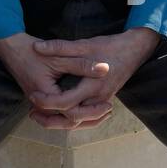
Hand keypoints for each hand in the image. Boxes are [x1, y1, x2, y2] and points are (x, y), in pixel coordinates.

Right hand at [0, 30, 111, 128]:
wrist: (10, 48)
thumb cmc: (32, 50)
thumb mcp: (60, 56)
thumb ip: (82, 65)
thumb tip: (105, 69)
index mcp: (46, 94)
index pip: (72, 111)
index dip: (92, 110)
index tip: (109, 104)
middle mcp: (41, 104)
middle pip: (68, 122)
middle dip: (90, 119)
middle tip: (109, 110)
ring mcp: (39, 103)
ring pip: (62, 121)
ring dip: (82, 119)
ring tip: (102, 113)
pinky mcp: (40, 99)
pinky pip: (57, 114)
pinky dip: (72, 114)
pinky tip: (86, 107)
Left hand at [27, 27, 161, 130]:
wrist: (135, 50)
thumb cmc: (111, 47)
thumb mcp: (84, 45)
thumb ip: (60, 47)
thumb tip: (37, 47)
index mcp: (92, 85)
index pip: (66, 102)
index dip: (47, 102)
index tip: (33, 95)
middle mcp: (98, 98)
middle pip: (72, 120)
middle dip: (50, 120)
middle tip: (32, 113)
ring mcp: (102, 102)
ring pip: (80, 122)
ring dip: (60, 122)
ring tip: (41, 117)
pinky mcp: (103, 101)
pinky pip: (86, 118)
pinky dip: (72, 120)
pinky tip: (59, 115)